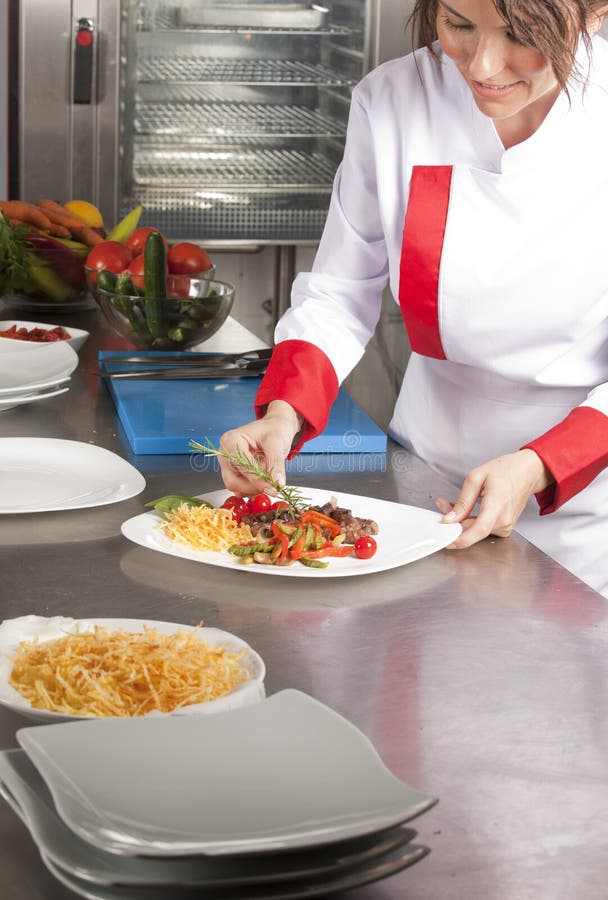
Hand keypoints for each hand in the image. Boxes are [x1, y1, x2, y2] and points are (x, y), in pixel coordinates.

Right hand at [218, 401, 302, 495]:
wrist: (275, 428)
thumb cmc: (273, 430)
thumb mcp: (277, 442)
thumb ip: (276, 463)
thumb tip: (277, 483)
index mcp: (231, 440)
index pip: (241, 467)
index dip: (258, 480)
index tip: (273, 488)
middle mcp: (225, 454)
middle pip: (233, 481)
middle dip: (254, 486)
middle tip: (273, 486)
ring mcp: (228, 465)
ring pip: (236, 487)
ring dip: (254, 489)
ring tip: (269, 478)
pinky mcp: (233, 473)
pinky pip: (240, 488)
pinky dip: (253, 489)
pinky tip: (264, 480)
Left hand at [435, 449, 552, 548]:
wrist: (528, 472)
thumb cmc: (506, 471)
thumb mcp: (477, 477)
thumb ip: (463, 501)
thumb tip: (450, 519)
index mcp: (497, 504)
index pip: (479, 529)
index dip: (460, 538)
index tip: (446, 540)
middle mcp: (503, 519)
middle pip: (472, 531)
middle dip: (452, 521)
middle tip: (443, 505)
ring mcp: (506, 526)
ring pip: (475, 531)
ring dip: (461, 521)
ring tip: (452, 504)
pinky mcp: (505, 528)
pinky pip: (482, 529)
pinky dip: (471, 522)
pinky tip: (466, 511)